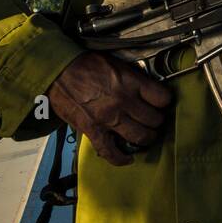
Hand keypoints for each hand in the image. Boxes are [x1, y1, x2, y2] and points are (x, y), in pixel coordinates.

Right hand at [47, 52, 171, 165]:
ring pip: (140, 137)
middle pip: (154, 120)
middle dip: (157, 121)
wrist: (56, 71)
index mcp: (131, 82)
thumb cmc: (86, 65)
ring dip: (146, 138)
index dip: (164, 102)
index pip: (162, 98)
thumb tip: (149, 91)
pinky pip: (110, 151)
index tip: (161, 103)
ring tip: (145, 135)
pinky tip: (128, 158)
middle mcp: (123, 101)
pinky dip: (121, 158)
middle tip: (153, 120)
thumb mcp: (117, 64)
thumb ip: (134, 78)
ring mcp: (108, 118)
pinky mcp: (93, 130)